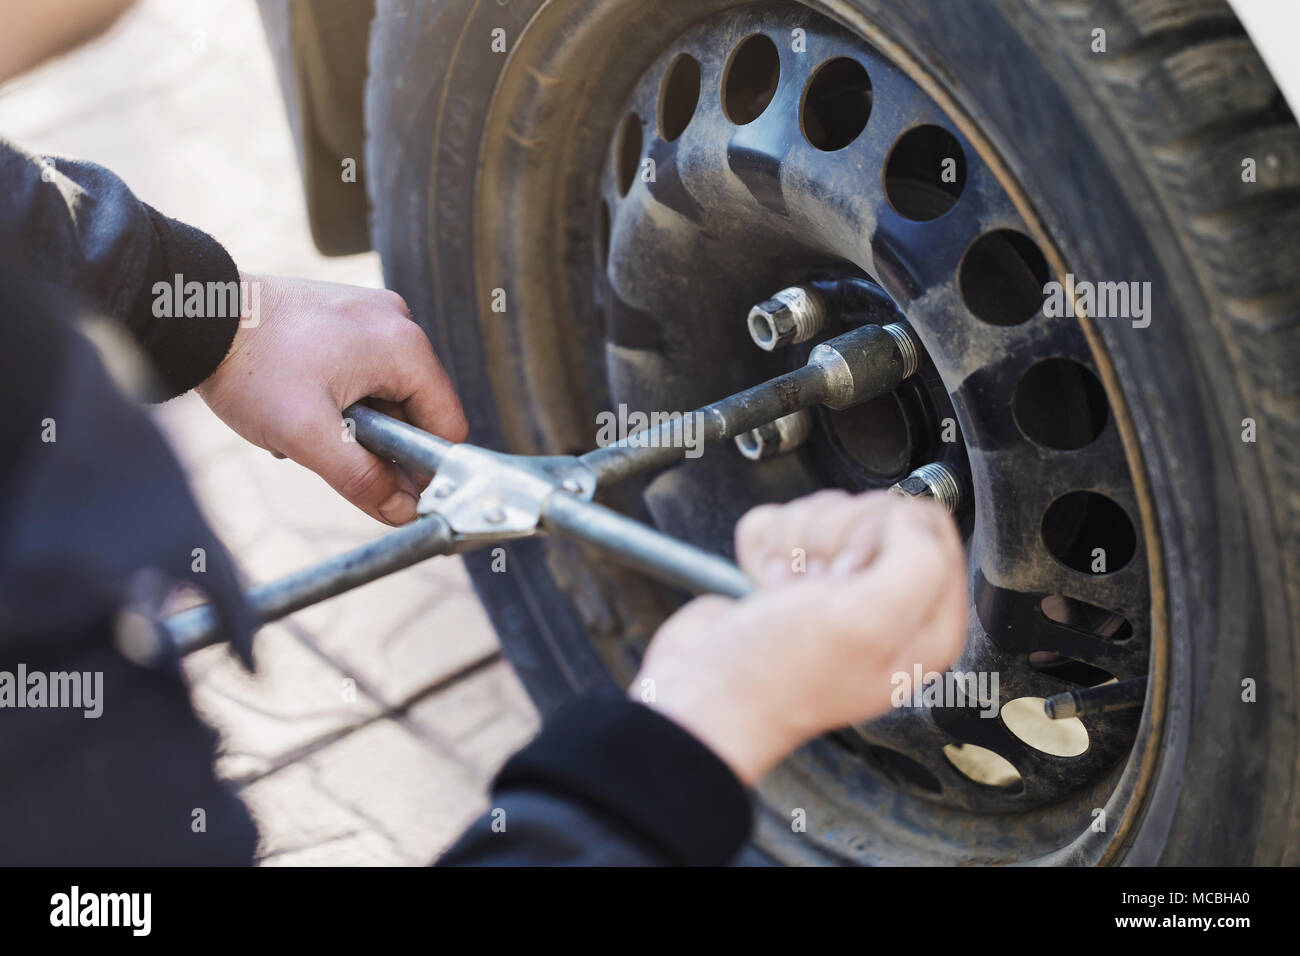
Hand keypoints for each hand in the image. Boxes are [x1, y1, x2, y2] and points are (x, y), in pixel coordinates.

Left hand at [197, 273, 467, 524]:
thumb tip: (405, 512)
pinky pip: (364, 369)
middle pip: (416, 409)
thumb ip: (362, 479)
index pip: (447, 424)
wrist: (196, 315)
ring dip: (356, 419)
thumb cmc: (251, 367)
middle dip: (379, 439)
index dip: (424, 466)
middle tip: (328, 446)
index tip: (386, 486)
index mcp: (406, 345)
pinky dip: (340, 394)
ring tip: (306, 418)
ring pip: (387, 392)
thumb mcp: (307, 436)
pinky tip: (301, 397)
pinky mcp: (347, 313)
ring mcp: (372, 313)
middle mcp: (399, 321)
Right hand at [633, 489, 966, 784]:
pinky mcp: (790, 575)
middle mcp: (888, 604)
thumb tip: (905, 515)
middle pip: (874, 511)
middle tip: (815, 586)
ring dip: (792, 546)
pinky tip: (763, 586)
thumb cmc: (781, 674)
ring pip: (823, 512)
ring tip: (783, 593)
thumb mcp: (868, 620)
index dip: (885, 531)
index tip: (853, 569)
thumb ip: (916, 559)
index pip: (930, 525)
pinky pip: (781, 522)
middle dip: (830, 538)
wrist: (705, 695)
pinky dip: (762, 547)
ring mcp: (835, 588)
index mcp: (927, 621)